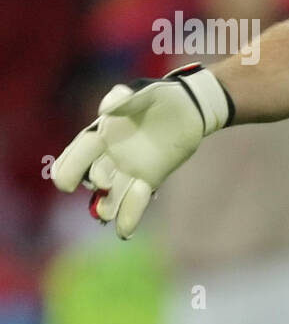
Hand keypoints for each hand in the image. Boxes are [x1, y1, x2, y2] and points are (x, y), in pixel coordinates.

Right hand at [51, 63, 232, 238]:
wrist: (188, 109)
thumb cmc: (159, 97)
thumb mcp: (144, 91)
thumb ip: (124, 97)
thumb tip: (107, 107)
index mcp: (100, 133)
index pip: (79, 151)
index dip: (70, 166)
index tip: (64, 181)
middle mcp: (109, 155)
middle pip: (94, 174)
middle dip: (94, 181)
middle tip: (100, 185)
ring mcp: (128, 169)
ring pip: (113, 192)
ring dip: (108, 206)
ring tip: (106, 215)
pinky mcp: (149, 179)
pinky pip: (136, 198)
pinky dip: (130, 214)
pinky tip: (124, 232)